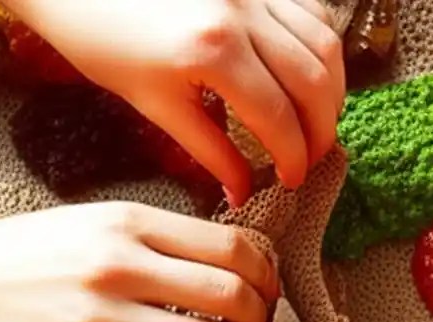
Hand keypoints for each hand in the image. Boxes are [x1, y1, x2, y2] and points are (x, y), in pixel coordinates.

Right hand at [0, 202, 277, 321]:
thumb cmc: (35, 253)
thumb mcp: (99, 220)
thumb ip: (161, 236)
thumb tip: (236, 261)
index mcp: (129, 222)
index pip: (230, 245)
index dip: (264, 272)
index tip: (267, 287)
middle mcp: (119, 265)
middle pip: (229, 294)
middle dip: (256, 314)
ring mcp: (100, 317)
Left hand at [3, 0, 345, 197]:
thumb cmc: (101, 39)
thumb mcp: (153, 104)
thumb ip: (208, 151)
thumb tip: (242, 193)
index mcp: (213, 51)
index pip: (278, 118)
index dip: (294, 158)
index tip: (291, 181)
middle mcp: (244, 13)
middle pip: (315, 83)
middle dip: (322, 131)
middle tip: (311, 159)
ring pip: (325, 45)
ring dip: (331, 90)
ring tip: (317, 122)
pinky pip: (311, 13)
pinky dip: (320, 48)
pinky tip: (307, 75)